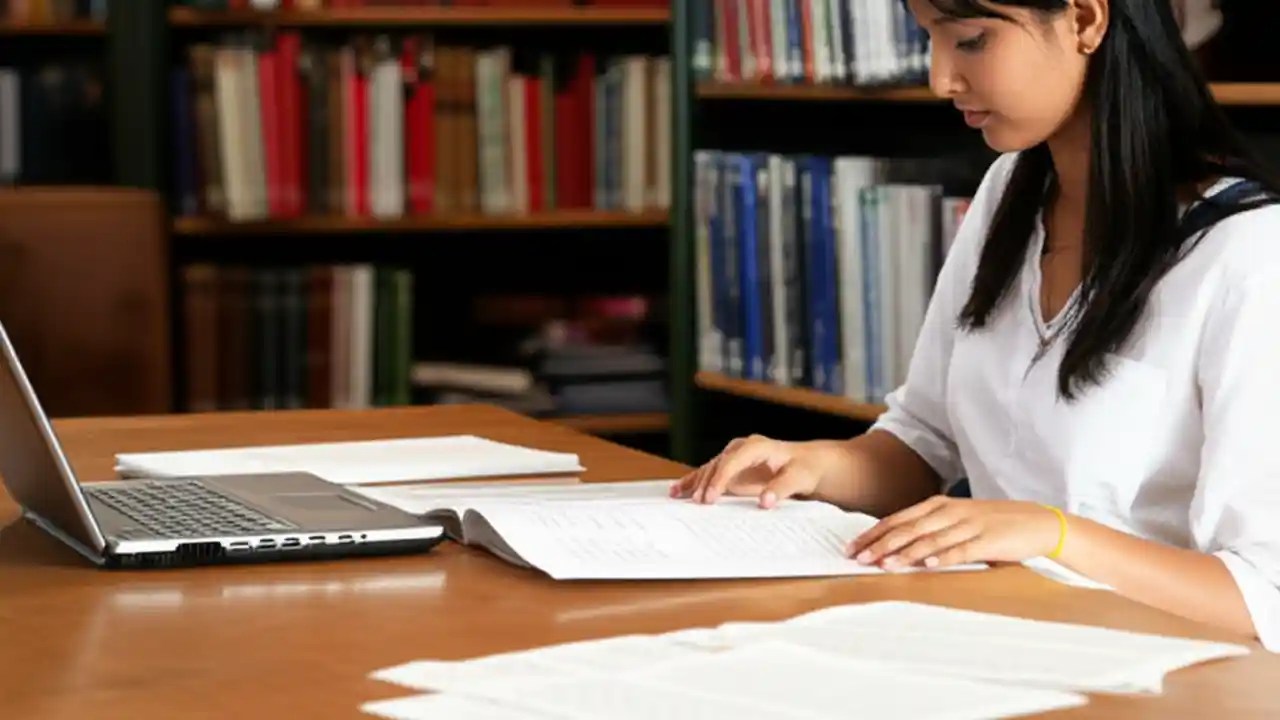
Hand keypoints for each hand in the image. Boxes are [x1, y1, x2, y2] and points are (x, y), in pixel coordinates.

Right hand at [669, 435, 849, 508]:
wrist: (810, 464)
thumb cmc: (806, 468)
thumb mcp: (800, 478)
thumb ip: (781, 488)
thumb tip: (765, 500)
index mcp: (756, 446)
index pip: (732, 461)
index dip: (720, 479)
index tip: (711, 497)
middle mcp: (741, 449)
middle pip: (717, 465)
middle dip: (705, 483)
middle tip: (697, 503)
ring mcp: (734, 458)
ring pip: (709, 469)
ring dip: (694, 483)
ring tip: (678, 495)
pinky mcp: (732, 469)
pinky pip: (709, 475)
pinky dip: (694, 482)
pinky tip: (678, 490)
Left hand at [847, 496, 1063, 570]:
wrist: (1036, 522)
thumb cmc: (991, 523)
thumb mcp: (956, 520)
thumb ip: (929, 529)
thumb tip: (894, 546)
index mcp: (938, 506)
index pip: (898, 519)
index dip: (874, 533)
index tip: (852, 547)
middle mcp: (950, 512)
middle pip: (908, 529)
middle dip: (880, 544)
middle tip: (859, 558)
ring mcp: (969, 525)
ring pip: (930, 539)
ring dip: (905, 553)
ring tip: (885, 565)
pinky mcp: (987, 540)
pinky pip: (961, 550)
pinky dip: (943, 557)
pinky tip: (928, 566)